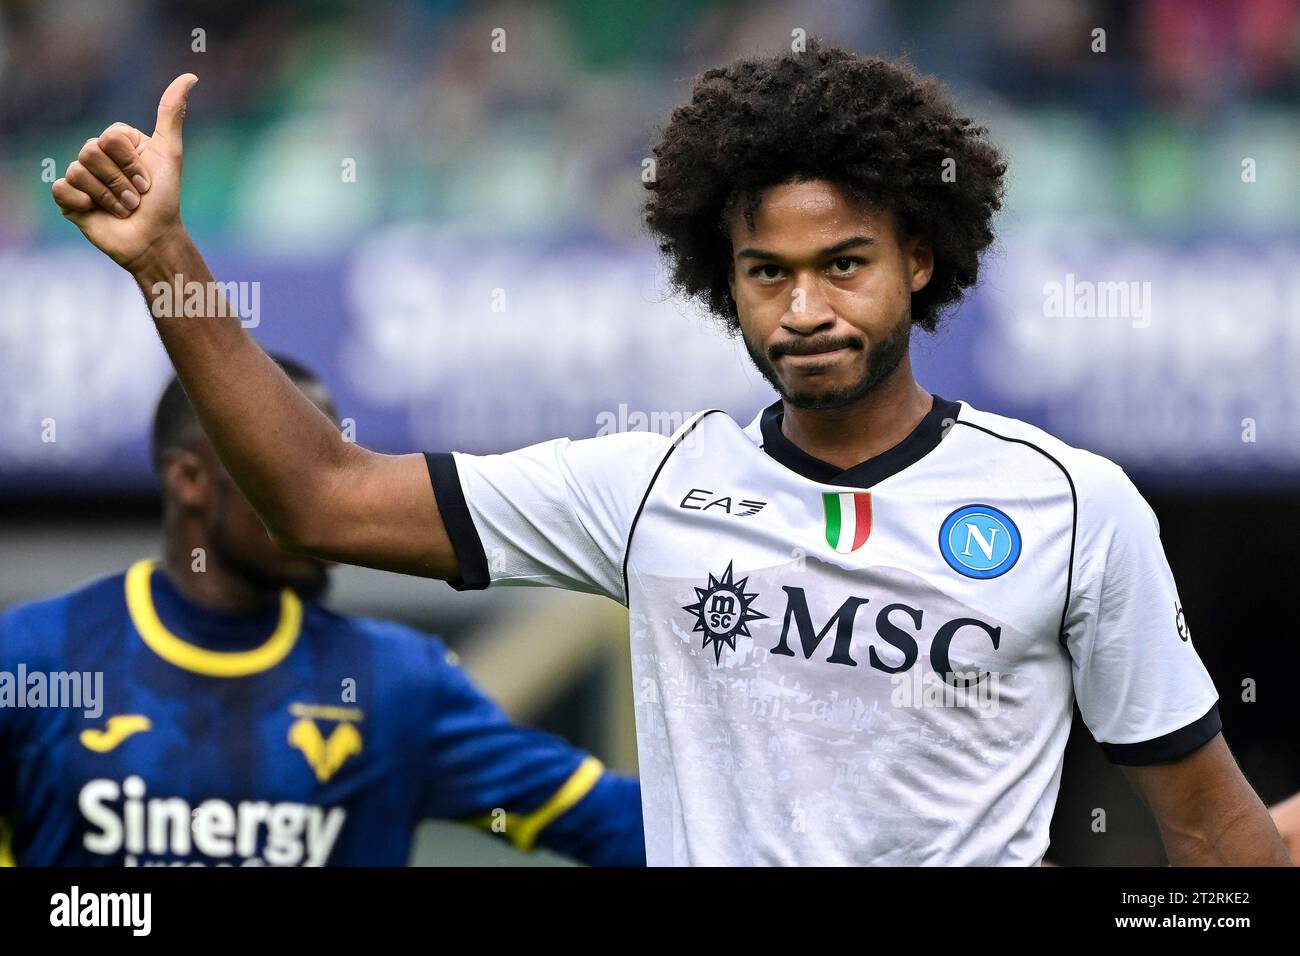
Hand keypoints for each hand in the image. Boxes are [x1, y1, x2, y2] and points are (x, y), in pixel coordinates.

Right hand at [51, 74, 197, 272]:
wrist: (153, 239)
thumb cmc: (164, 199)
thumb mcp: (170, 154)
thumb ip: (171, 115)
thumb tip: (190, 76)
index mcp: (117, 141)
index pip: (110, 136)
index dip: (131, 162)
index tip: (148, 181)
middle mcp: (96, 155)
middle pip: (91, 151)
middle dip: (120, 181)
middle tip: (136, 198)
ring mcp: (80, 176)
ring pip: (78, 171)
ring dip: (109, 196)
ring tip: (124, 208)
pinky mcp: (68, 199)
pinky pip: (62, 189)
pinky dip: (84, 203)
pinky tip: (97, 212)